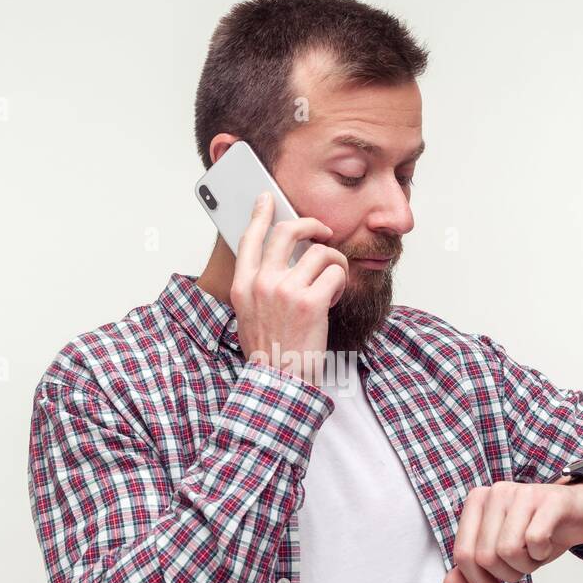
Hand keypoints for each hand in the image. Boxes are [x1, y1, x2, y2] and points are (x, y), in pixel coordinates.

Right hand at [230, 192, 348, 386]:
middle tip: (323, 231)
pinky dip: (339, 285)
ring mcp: (285, 291)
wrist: (278, 384)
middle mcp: (261, 283)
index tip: (267, 199)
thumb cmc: (269, 354)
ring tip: (331, 284)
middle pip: (287, 232)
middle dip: (311, 225)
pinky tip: (332, 301)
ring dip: (334, 264)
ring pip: (321, 253)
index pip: (249, 238)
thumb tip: (278, 263)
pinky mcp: (311, 302)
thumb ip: (257, 288)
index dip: (260, 214)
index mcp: (242, 286)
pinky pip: (335, 274)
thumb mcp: (249, 317)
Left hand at [444, 479, 582, 582]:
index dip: (478, 581)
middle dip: (506, 574)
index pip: (463, 554)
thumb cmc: (536, 532)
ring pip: (508, 551)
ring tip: (534, 555)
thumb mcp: (500, 553)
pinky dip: (541, 554)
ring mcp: (522, 493)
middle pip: (486, 557)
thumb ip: (472, 570)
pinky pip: (535, 540)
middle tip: (521, 566)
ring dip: (525, 566)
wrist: (578, 512)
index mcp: (477, 501)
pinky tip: (546, 545)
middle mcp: (496, 492)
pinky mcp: (549, 500)